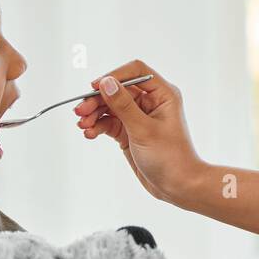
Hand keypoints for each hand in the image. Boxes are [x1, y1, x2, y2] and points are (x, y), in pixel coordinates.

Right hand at [73, 59, 206, 203]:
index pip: (136, 72)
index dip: (114, 76)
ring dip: (94, 114)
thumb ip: (123, 105)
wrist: (177, 186)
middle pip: (118, 90)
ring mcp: (139, 117)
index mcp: (162, 95)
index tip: (95, 87)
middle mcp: (150, 103)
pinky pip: (109, 122)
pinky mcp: (129, 132)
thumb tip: (106, 82)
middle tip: (81, 111)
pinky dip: (98, 126)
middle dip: (98, 99)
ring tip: (83, 125)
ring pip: (110, 107)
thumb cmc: (171, 158)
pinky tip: (90, 133)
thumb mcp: (143, 130)